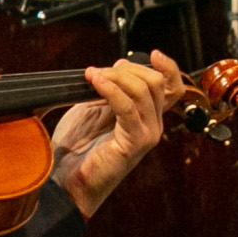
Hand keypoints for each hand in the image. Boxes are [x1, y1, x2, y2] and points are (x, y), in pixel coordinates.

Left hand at [53, 50, 184, 216]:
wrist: (66, 182)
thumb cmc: (77, 149)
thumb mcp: (94, 110)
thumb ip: (109, 91)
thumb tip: (113, 69)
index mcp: (147, 117)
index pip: (172, 87)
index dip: (167, 67)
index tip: (151, 54)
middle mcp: (153, 125)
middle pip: (156, 82)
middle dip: (127, 69)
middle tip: (100, 71)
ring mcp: (147, 135)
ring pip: (144, 90)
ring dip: (116, 77)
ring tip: (93, 76)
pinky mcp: (135, 143)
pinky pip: (128, 107)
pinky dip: (111, 90)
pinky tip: (96, 83)